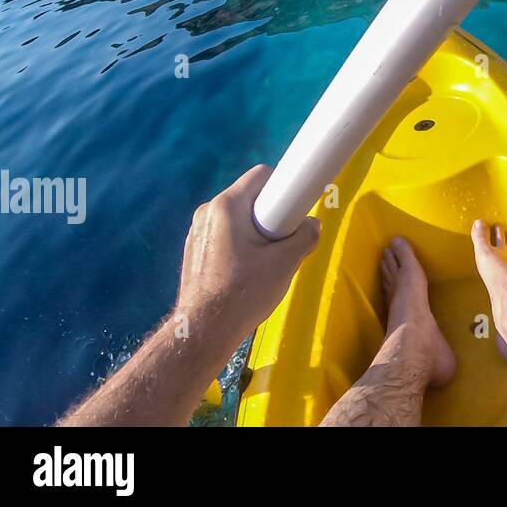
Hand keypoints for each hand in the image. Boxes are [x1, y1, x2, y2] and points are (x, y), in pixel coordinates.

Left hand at [175, 165, 319, 341]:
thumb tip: (312, 225)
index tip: (296, 208)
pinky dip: (240, 245)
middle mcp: (207, 212)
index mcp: (226, 206)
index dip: (284, 186)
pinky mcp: (193, 252)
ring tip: (265, 261)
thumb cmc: (245, 291)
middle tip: (284, 239)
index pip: (262, 176)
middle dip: (271, 213)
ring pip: (237, 218)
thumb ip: (305, 236)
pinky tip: (246, 272)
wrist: (205, 331)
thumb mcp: (286, 262)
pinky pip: (224, 235)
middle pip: (249, 197)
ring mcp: (196, 232)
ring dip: (255, 231)